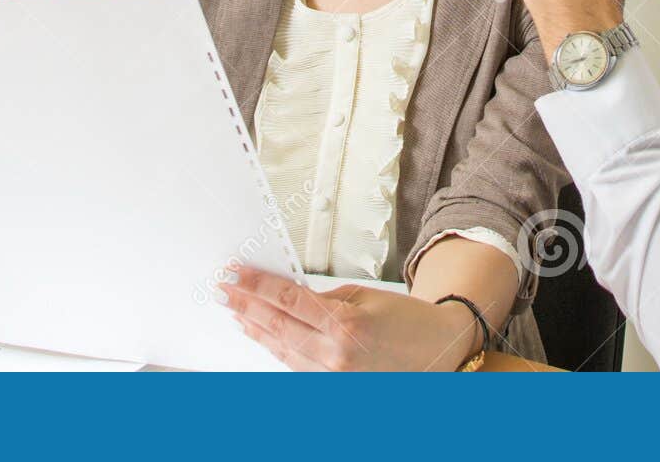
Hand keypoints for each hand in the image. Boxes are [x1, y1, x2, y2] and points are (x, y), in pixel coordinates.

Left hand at [220, 265, 481, 370]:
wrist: (437, 354)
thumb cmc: (408, 322)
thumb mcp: (365, 297)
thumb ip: (325, 298)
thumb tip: (290, 296)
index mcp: (344, 325)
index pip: (287, 300)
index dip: (256, 285)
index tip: (235, 273)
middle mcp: (334, 356)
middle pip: (277, 326)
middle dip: (245, 306)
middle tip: (222, 290)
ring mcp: (332, 377)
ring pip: (281, 349)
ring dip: (255, 328)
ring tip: (234, 310)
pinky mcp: (333, 387)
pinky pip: (295, 365)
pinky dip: (276, 347)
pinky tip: (262, 335)